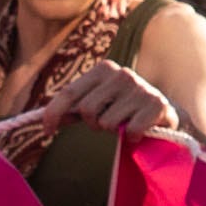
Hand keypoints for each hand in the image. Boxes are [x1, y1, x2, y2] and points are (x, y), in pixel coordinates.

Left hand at [43, 57, 180, 141]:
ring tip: (125, 123)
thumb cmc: (123, 108)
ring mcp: (140, 87)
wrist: (164, 112)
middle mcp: (122, 73)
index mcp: (103, 68)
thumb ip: (71, 109)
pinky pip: (130, 132)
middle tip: (107, 123)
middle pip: (87, 110)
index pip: (69, 92)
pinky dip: (132, 137)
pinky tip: (140, 130)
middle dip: (93, 123)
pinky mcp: (156, 104)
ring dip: (114, 131)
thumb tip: (41, 118)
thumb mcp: (96, 104)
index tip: (46, 130)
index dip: (53, 113)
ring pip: (107, 123)